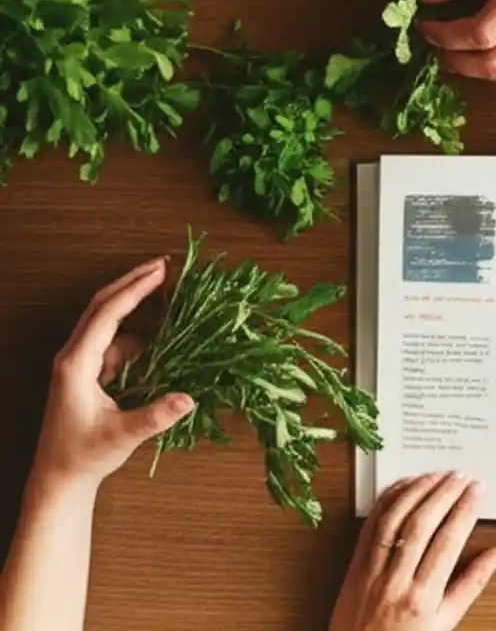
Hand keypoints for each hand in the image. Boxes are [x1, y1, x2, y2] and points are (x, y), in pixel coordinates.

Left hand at [34, 257, 194, 487]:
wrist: (58, 476)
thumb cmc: (83, 455)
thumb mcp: (122, 435)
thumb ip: (156, 416)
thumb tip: (189, 398)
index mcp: (76, 364)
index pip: (107, 315)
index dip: (134, 291)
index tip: (160, 273)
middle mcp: (73, 356)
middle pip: (101, 306)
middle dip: (132, 283)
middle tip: (164, 266)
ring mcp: (78, 363)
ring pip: (107, 322)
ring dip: (134, 305)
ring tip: (165, 293)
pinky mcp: (87, 373)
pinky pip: (113, 342)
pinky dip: (135, 331)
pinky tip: (157, 335)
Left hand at [330, 472, 495, 630]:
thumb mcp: (447, 621)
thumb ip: (473, 582)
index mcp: (422, 597)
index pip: (448, 541)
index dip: (465, 510)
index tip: (478, 490)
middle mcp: (395, 581)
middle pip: (422, 524)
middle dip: (445, 493)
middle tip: (462, 476)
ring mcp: (371, 570)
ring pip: (395, 518)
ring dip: (418, 490)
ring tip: (438, 474)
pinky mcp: (355, 564)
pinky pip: (371, 524)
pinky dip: (388, 499)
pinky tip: (405, 485)